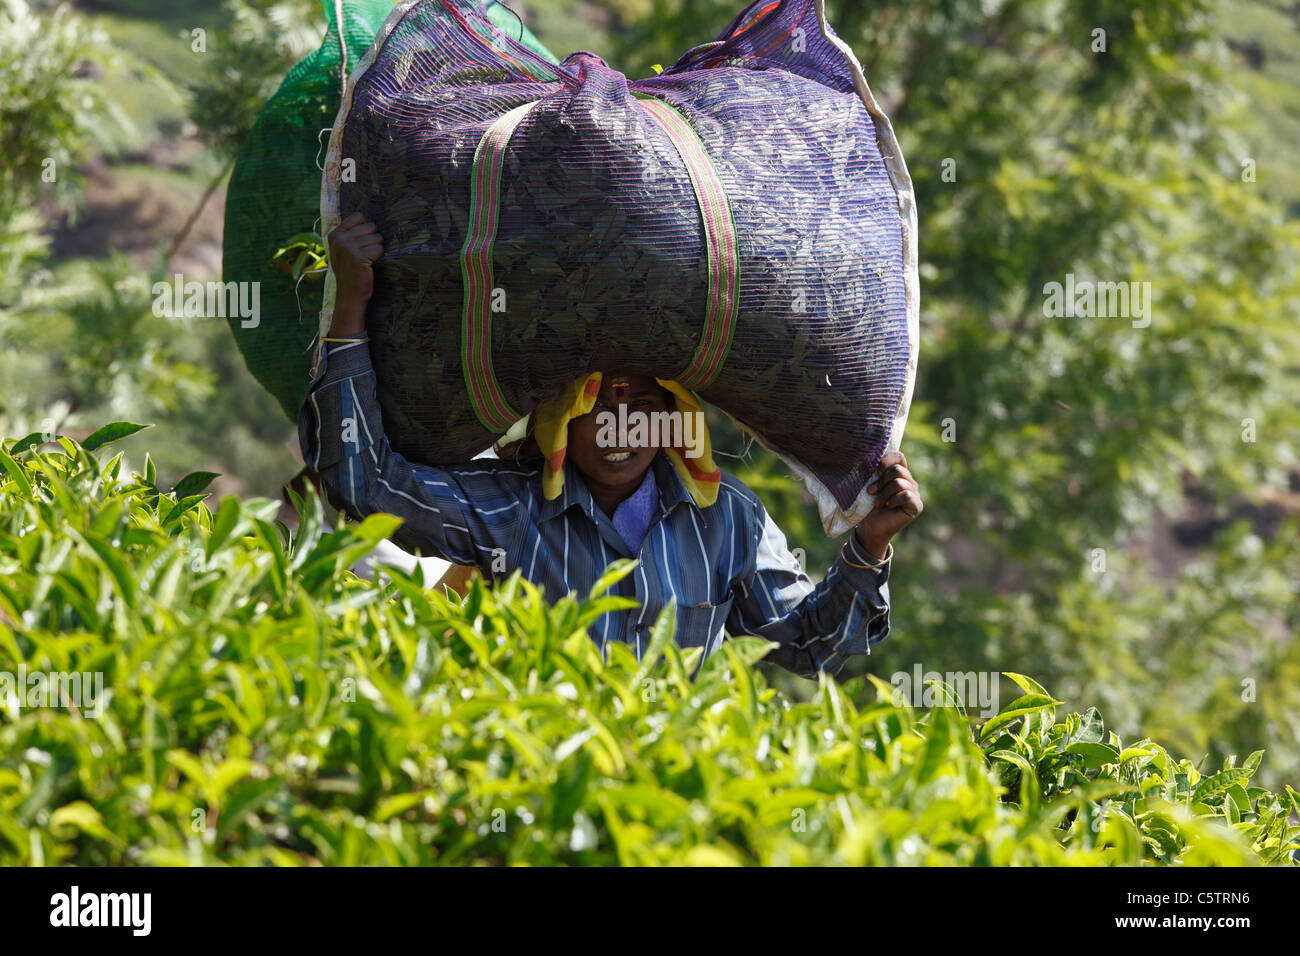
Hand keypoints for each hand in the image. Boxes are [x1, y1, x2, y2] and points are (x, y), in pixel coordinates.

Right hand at [326, 212, 382, 335]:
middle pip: (371, 226)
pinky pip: (379, 248)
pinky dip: (379, 256)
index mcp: (335, 234)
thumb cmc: (350, 271)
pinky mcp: (358, 257)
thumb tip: (368, 220)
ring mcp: (348, 247)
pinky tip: (371, 264)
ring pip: (377, 238)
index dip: (367, 228)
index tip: (364, 241)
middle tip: (367, 254)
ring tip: (368, 260)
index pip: (359, 216)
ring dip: (377, 249)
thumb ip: (350, 234)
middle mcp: (340, 239)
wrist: (349, 294)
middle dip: (374, 239)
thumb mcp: (343, 250)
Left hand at [855, 451, 922, 559]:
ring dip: (885, 492)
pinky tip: (888, 506)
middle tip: (871, 491)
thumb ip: (873, 471)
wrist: (871, 526)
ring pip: (900, 483)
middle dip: (881, 480)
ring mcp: (914, 493)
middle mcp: (909, 481)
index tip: (875, 472)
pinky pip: (906, 495)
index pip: (898, 457)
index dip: (886, 461)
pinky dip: (894, 500)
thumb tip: (868, 458)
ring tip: (878, 503)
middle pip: (897, 469)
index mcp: (899, 473)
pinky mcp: (917, 505)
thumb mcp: (869, 485)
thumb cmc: (868, 505)